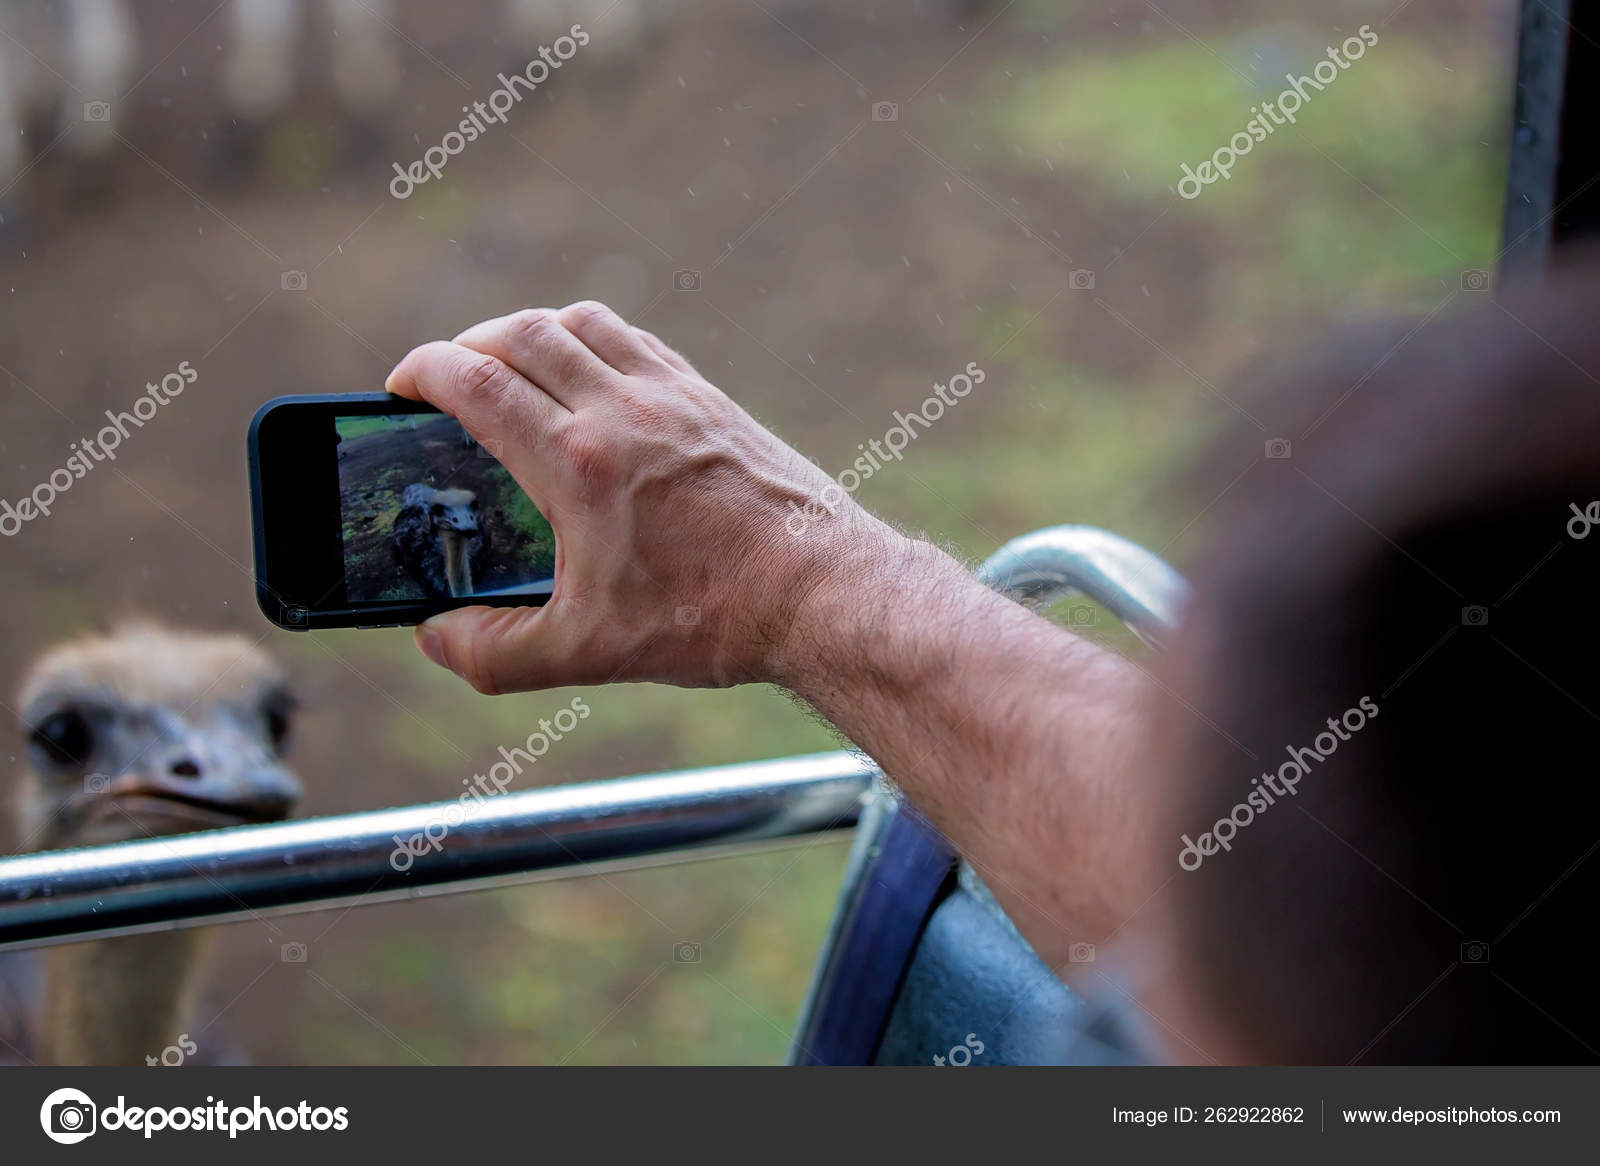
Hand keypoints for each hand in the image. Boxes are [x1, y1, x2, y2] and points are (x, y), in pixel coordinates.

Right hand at [385, 301, 908, 693]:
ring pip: (581, 322)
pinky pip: (637, 341)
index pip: (474, 381)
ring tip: (512, 369)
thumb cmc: (709, 619)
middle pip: (519, 334)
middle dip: (465, 345)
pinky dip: (594, 341)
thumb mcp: (585, 651)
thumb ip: (493, 651)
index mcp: (577, 462)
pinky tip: (593, 378)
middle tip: (446, 379)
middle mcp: (621, 409)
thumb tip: (435, 635)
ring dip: (531, 331)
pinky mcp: (711, 400)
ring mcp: (672, 396)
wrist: (820, 592)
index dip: (422, 372)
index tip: (400, 386)